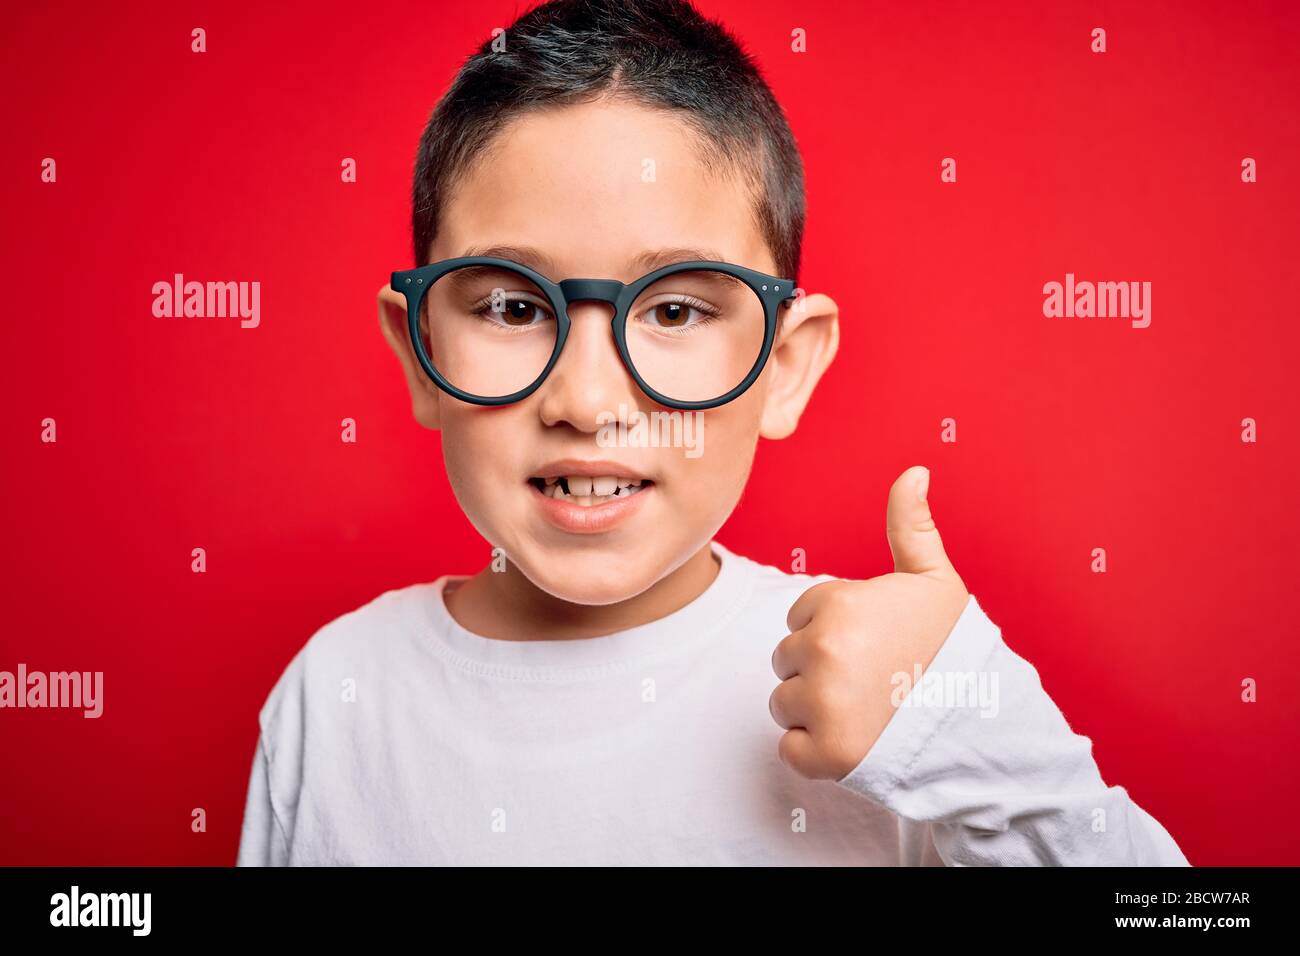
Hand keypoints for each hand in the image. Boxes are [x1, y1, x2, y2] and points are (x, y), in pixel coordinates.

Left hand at [769, 465, 970, 779]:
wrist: (983, 725)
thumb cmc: (954, 649)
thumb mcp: (934, 580)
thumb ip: (911, 525)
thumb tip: (915, 469)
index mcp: (839, 603)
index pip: (800, 616)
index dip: (836, 631)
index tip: (875, 646)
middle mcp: (823, 649)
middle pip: (787, 659)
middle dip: (821, 669)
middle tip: (873, 680)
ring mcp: (822, 704)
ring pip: (784, 702)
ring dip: (815, 710)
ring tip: (867, 710)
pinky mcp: (824, 755)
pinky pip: (789, 749)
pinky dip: (815, 752)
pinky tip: (857, 740)